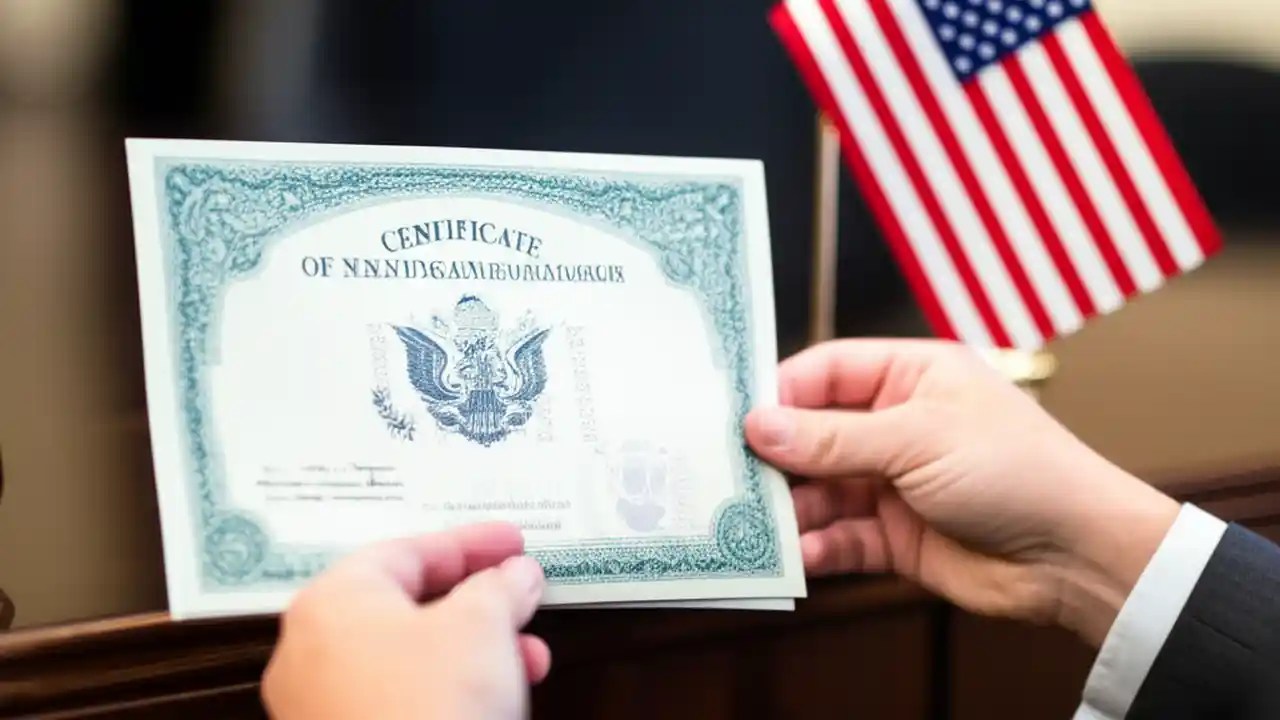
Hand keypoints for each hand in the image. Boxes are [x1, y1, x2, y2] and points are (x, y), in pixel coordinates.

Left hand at [261, 522, 549, 719]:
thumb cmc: (428, 708)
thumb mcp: (482, 626)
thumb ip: (501, 587)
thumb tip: (514, 577)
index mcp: (331, 603)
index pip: (407, 550)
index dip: (471, 544)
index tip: (511, 544)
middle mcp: (311, 652)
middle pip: (407, 606)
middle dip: (479, 604)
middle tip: (521, 600)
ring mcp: (320, 706)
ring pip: (408, 657)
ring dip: (474, 651)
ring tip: (525, 660)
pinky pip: (400, 698)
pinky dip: (447, 688)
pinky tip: (492, 700)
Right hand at [746, 340, 1178, 645]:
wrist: (1077, 556)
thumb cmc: (1017, 471)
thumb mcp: (917, 439)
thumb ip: (833, 437)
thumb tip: (759, 425)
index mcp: (912, 377)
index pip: (827, 371)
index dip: (781, 391)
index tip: (738, 417)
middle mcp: (898, 425)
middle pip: (814, 434)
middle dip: (777, 456)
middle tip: (730, 474)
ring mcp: (895, 483)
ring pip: (821, 491)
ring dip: (791, 508)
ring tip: (758, 523)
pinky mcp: (896, 537)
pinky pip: (841, 537)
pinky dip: (818, 547)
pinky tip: (802, 555)